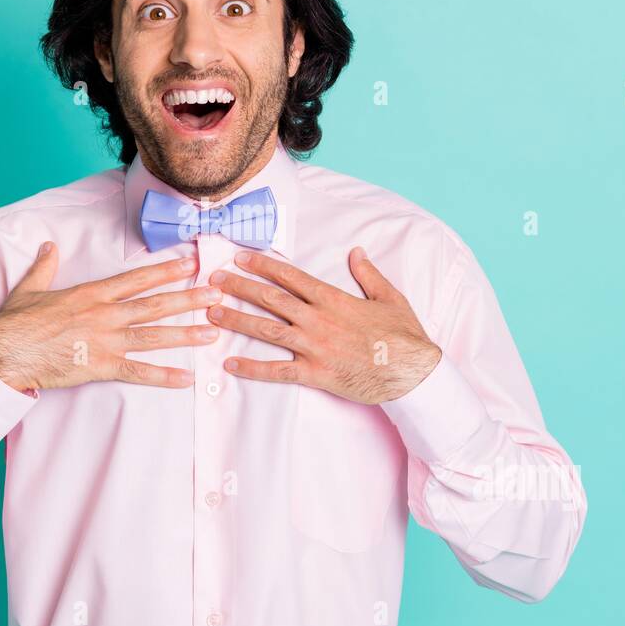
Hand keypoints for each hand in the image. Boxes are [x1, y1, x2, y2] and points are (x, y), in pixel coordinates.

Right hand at [0, 242, 223, 391]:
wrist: (2, 353)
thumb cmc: (14, 323)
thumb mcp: (30, 288)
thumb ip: (44, 267)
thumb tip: (48, 247)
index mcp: (90, 293)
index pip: (136, 279)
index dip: (165, 270)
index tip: (190, 264)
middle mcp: (104, 315)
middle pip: (155, 305)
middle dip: (189, 299)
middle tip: (218, 294)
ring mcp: (104, 341)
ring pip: (153, 336)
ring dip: (186, 334)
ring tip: (213, 332)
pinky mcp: (99, 367)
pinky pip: (138, 373)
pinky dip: (164, 377)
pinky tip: (187, 379)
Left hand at [206, 247, 441, 404]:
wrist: (413, 372)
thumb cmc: (403, 336)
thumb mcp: (389, 297)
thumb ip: (368, 274)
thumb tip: (356, 252)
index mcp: (334, 299)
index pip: (291, 277)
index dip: (263, 265)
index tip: (240, 257)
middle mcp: (318, 320)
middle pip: (271, 299)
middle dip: (239, 287)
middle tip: (213, 281)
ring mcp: (314, 347)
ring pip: (267, 331)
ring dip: (237, 321)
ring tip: (212, 315)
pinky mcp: (315, 373)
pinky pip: (277, 371)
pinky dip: (252, 368)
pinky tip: (230, 364)